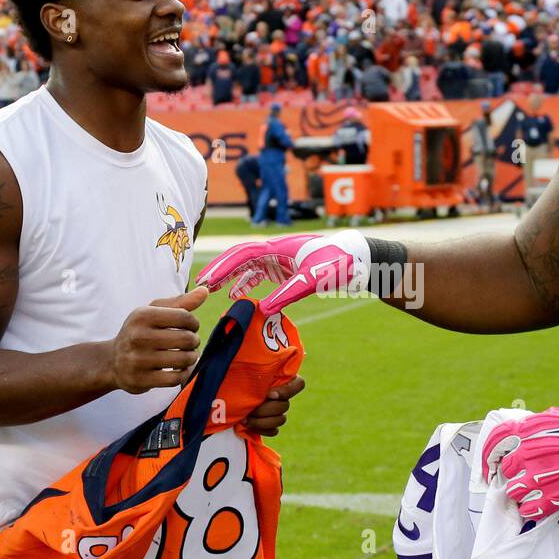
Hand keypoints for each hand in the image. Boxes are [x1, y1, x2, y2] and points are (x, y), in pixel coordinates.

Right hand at [108, 287, 206, 393]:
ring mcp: (138, 360)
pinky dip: (183, 374)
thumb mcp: (154, 312)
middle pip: (186, 339)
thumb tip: (205, 291)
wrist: (112, 361)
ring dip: (191, 358)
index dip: (194, 323)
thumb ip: (180, 302)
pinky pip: (175, 379)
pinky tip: (179, 369)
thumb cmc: (140, 332)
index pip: (184, 316)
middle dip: (194, 341)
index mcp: (142, 316)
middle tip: (190, 343)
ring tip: (186, 355)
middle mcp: (138, 337)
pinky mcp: (141, 380)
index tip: (190, 327)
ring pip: (183, 359)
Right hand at [197, 230, 370, 314]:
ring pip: (247, 265)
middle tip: (200, 285)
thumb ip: (288, 294)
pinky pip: (259, 273)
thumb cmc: (338, 264)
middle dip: (219, 270)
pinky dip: (246, 282)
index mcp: (278, 248)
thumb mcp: (314, 280)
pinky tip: (236, 295)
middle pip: (239, 257)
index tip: (206, 281)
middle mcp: (275, 250)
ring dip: (230, 276)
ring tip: (211, 291)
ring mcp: (280, 258)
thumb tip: (263, 310)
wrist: (358, 259)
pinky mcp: (286, 267)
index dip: (222, 268)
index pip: (242, 255)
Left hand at [243, 375, 304, 436]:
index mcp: (283, 380)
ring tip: (245, 419)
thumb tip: (267, 385)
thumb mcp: (249, 373)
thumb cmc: (239, 379)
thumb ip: (261, 375)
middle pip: (285, 406)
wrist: (227, 396)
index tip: (269, 395)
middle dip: (265, 409)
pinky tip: (249, 425)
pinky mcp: (272, 425)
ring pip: (281, 420)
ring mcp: (279, 412)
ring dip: (261, 421)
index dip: (286, 392)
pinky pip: (274, 431)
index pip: (299, 384)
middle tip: (250, 409)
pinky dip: (261, 429)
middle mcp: (283, 396)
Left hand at [481, 407, 558, 521]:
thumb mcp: (558, 417)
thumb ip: (534, 425)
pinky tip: (536, 504)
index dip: (487, 456)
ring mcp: (540, 479)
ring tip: (532, 490)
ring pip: (513, 492)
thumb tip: (517, 432)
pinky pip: (529, 510)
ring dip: (519, 492)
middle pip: (505, 470)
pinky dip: (529, 509)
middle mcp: (529, 454)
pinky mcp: (554, 499)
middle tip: (522, 476)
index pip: (494, 443)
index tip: (489, 465)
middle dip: (511, 473)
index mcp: (529, 432)